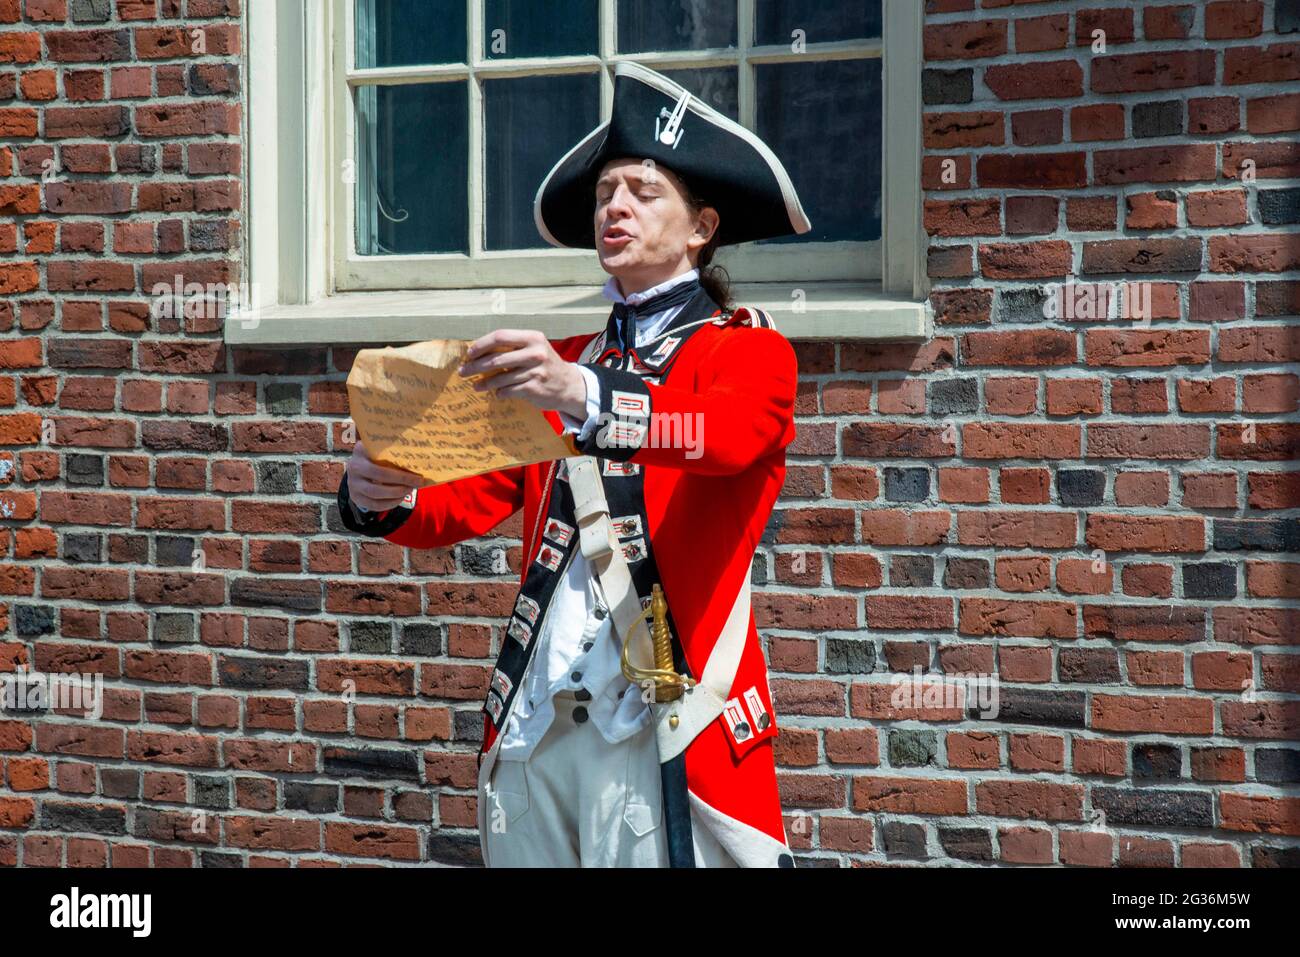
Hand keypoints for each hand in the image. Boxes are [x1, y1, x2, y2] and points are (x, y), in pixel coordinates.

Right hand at [345, 440, 425, 510]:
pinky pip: (374, 505)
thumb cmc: (375, 458)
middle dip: (402, 479)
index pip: (380, 455)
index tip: (416, 467)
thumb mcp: (381, 449)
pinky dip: (390, 503)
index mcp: (361, 450)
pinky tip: (401, 498)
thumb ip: (394, 450)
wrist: (358, 469)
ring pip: (375, 492)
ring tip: (410, 489)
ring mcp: (353, 484)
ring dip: (396, 493)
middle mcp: (354, 466)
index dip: (398, 461)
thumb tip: (419, 457)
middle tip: (418, 481)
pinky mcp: (356, 498)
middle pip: (380, 474)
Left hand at [457, 329, 587, 419]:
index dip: (481, 344)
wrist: (569, 385)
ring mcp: (535, 371)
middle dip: (476, 366)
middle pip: (496, 358)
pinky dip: (499, 392)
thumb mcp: (534, 348)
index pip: (500, 337)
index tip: (469, 353)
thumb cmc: (546, 365)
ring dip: (484, 383)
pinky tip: (496, 393)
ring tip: (476, 385)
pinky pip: (508, 390)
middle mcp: (535, 353)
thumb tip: (478, 352)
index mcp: (533, 338)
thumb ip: (512, 347)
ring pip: (500, 377)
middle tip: (464, 371)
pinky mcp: (534, 388)